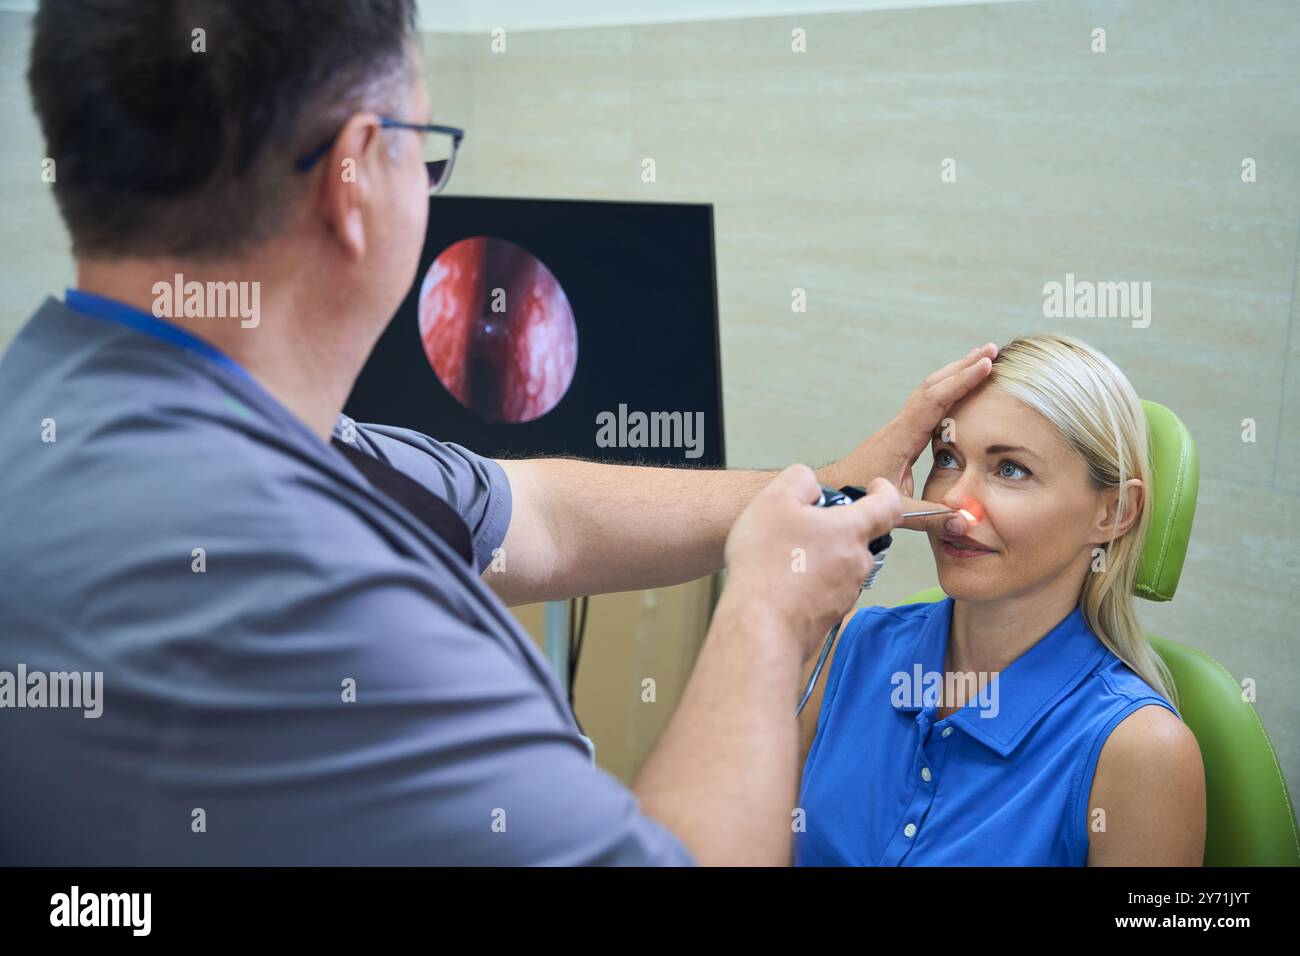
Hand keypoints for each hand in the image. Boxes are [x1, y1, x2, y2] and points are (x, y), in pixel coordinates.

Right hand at [721, 465, 901, 659]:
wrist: (760, 627)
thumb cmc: (768, 566)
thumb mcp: (773, 501)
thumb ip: (799, 480)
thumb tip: (810, 483)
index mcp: (851, 531)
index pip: (888, 505)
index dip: (884, 491)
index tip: (875, 486)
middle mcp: (857, 562)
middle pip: (859, 536)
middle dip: (838, 527)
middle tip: (806, 524)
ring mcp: (846, 592)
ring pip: (842, 564)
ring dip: (823, 556)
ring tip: (785, 556)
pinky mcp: (830, 614)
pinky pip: (827, 590)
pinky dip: (811, 582)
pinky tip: (783, 582)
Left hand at [823, 343, 997, 535]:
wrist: (832, 491)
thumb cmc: (859, 496)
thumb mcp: (897, 508)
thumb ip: (931, 515)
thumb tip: (966, 523)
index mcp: (901, 437)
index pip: (934, 400)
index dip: (961, 382)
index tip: (987, 365)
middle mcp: (900, 425)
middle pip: (933, 386)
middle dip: (963, 366)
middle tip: (992, 349)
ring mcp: (899, 426)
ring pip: (929, 390)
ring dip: (955, 374)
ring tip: (981, 360)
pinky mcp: (900, 432)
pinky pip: (926, 403)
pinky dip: (946, 390)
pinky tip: (959, 390)